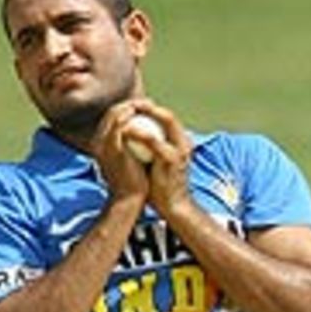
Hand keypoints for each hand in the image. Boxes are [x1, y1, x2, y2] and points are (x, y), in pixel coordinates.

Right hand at [93, 100, 155, 203]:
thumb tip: (142, 138)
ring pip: (113, 116)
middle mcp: (98, 143)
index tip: (143, 108)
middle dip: (129, 104)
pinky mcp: (112, 149)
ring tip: (147, 104)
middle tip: (147, 102)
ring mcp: (103, 145)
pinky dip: (131, 117)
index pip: (110, 120)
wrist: (129, 200)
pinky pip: (120, 126)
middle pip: (110, 114)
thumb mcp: (129, 162)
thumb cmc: (132, 184)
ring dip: (130, 106)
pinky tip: (146, 116)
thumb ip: (130, 148)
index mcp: (101, 145)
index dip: (126, 110)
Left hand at [124, 100, 193, 219]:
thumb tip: (132, 139)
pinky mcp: (172, 159)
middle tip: (130, 104)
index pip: (167, 119)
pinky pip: (154, 140)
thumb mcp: (155, 164)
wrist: (172, 206)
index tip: (132, 108)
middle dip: (149, 107)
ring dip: (147, 113)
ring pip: (166, 121)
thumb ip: (148, 151)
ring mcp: (180, 149)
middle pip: (169, 116)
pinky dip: (140, 133)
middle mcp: (184, 143)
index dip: (150, 110)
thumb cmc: (160, 187)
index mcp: (181, 144)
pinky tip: (126, 131)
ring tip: (129, 111)